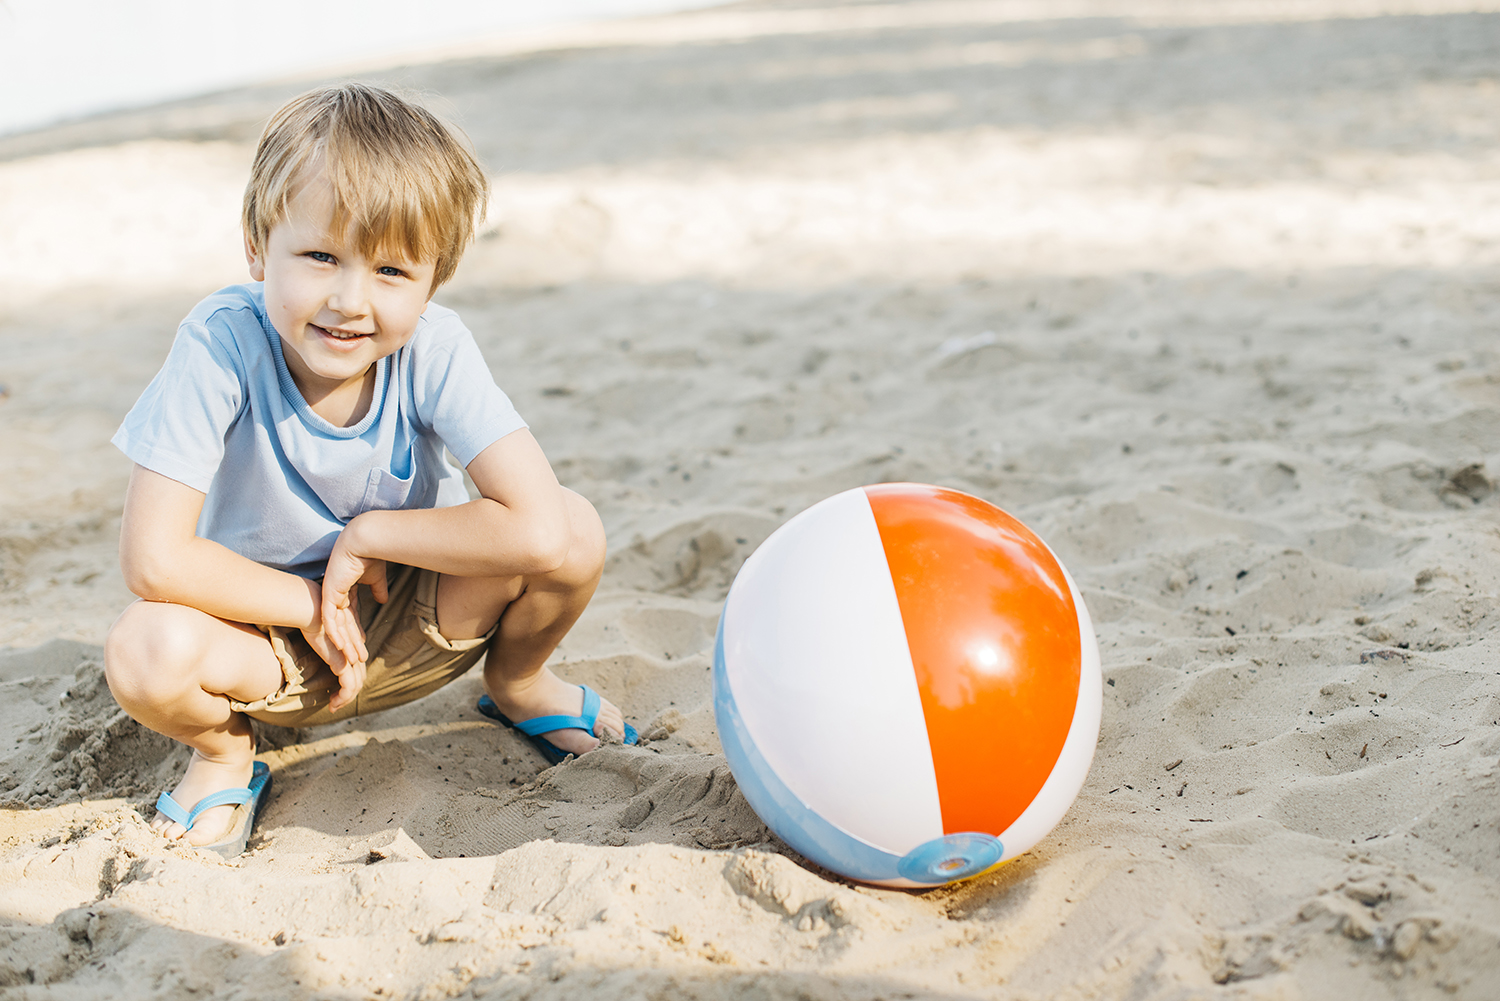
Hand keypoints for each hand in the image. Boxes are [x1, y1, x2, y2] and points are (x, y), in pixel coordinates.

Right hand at [302, 599, 367, 711]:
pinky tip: (333, 705)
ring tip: (334, 707)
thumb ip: (328, 644)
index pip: (357, 667)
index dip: (351, 681)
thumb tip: (326, 650)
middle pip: (359, 677)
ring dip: (345, 700)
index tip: (337, 692)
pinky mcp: (343, 663)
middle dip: (348, 694)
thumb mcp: (322, 633)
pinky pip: (349, 687)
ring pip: (356, 685)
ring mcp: (351, 657)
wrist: (312, 612)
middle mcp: (355, 652)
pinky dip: (343, 698)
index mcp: (353, 644)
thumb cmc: (313, 619)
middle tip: (335, 704)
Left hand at [320, 524, 388, 671]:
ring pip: (336, 626)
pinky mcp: (328, 595)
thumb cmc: (371, 555)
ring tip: (352, 660)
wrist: (364, 542)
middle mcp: (335, 594)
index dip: (356, 631)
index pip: (350, 615)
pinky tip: (340, 647)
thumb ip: (378, 589)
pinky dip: (335, 634)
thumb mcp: (377, 577)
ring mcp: (330, 595)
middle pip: (342, 624)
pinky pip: (329, 620)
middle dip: (351, 643)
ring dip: (344, 644)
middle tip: (357, 659)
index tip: (363, 644)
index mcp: (345, 588)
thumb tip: (383, 599)